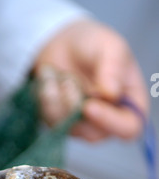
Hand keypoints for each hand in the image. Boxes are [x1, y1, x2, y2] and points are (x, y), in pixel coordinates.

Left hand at [33, 19, 148, 141]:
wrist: (64, 44)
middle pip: (93, 134)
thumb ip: (113, 68)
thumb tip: (110, 94)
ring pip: (68, 127)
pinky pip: (50, 121)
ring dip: (58, 99)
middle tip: (67, 80)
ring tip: (59, 74)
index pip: (128, 128)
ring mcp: (83, 126)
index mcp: (131, 104)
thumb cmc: (94, 45)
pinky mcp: (61, 125)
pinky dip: (46, 98)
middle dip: (75, 105)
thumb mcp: (109, 46)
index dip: (110, 122)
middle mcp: (108, 122)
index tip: (89, 106)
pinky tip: (50, 81)